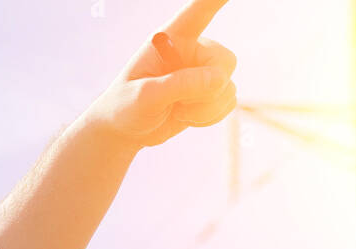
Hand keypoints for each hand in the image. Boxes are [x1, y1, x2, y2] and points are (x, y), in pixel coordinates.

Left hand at [83, 0, 236, 148]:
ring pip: (228, 86)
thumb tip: (218, 79)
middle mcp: (191, 50)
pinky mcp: (209, 92)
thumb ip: (179, 85)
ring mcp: (202, 71)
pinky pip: (229, 102)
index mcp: (170, 39)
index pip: (198, 12)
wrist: (126, 129)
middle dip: (208, 89)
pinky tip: (186, 116)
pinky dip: (210, 116)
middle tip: (180, 103)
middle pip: (224, 60)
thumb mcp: (145, 96)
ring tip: (177, 111)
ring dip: (205, 108)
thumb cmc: (127, 106)